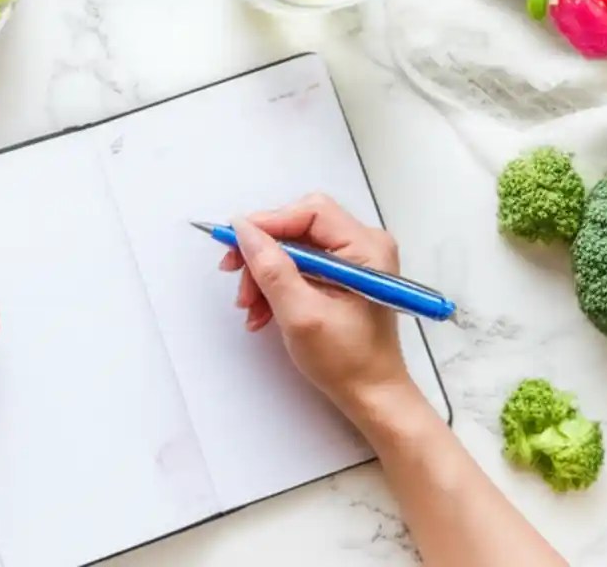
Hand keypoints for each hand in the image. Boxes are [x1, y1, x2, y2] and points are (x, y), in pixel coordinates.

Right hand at [219, 193, 413, 421]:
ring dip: (265, 274)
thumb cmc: (348, 362)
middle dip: (263, 254)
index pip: (309, 212)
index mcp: (366, 248)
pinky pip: (300, 266)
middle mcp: (363, 245)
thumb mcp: (301, 315)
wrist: (371, 395)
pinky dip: (277, 285)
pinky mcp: (342, 276)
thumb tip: (244, 230)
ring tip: (250, 307)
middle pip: (298, 227)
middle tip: (237, 279)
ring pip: (294, 248)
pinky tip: (263, 311)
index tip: (235, 244)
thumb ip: (272, 268)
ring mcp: (353, 261)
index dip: (268, 224)